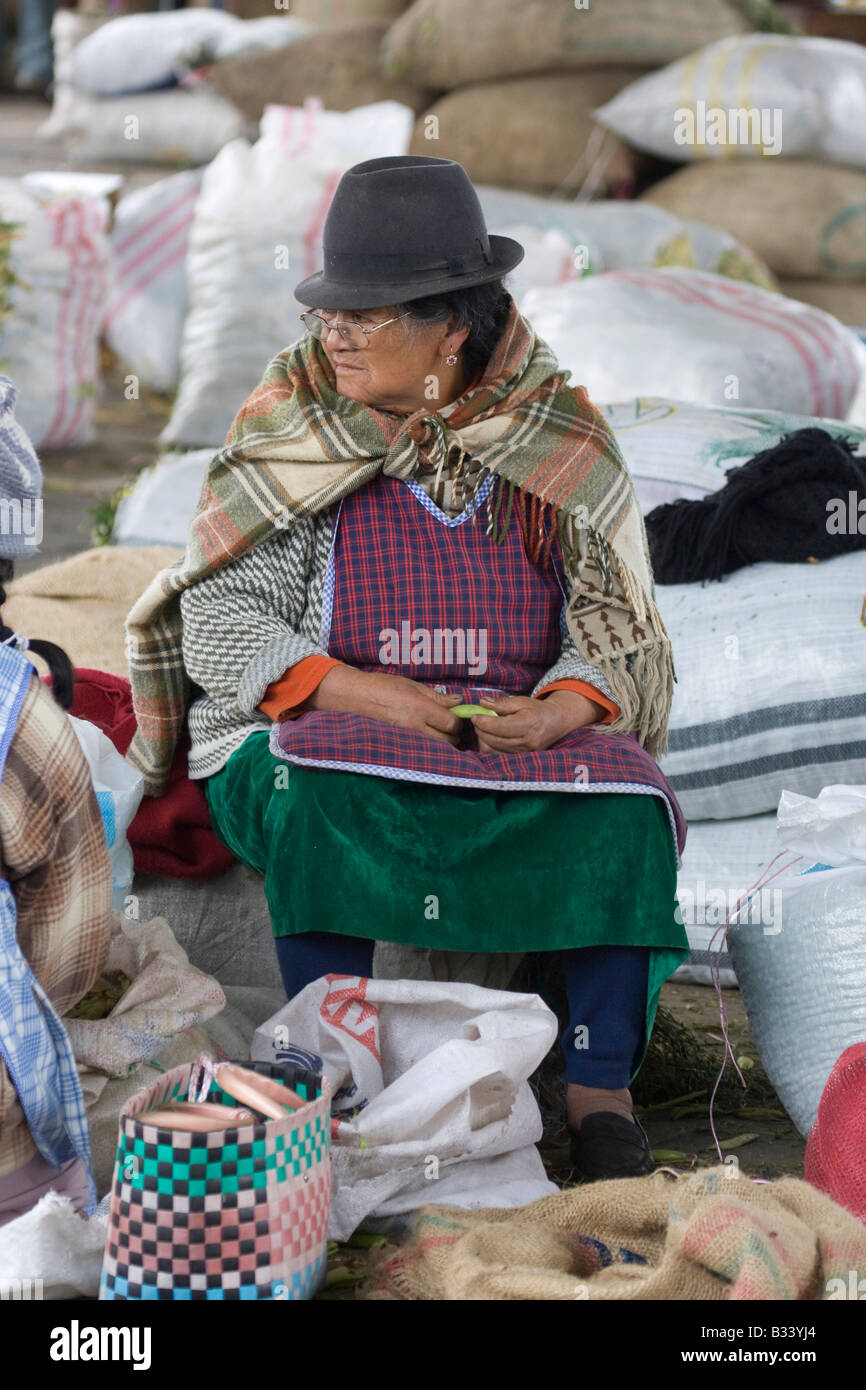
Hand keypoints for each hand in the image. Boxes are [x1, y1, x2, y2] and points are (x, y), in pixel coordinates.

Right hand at [303, 666, 461, 746]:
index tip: (457, 715)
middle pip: (448, 741)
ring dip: (442, 742)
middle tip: (450, 725)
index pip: (451, 723)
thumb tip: (458, 701)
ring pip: (436, 749)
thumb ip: (436, 697)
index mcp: (420, 708)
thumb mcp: (412, 686)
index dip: (458, 721)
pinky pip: (422, 750)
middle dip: (454, 735)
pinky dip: (428, 746)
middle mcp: (415, 726)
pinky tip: (426, 736)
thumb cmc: (383, 686)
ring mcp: (407, 738)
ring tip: (438, 731)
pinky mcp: (400, 745)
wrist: (356, 697)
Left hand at [470, 689, 603, 753]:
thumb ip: (501, 703)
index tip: (475, 715)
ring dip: (484, 738)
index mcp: (529, 723)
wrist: (555, 723)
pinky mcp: (521, 758)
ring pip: (494, 749)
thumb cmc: (536, 710)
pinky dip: (490, 746)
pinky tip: (491, 736)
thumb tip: (482, 703)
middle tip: (477, 720)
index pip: (499, 727)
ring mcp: (525, 752)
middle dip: (481, 729)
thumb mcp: (521, 701)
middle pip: (494, 739)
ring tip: (485, 727)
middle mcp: (528, 741)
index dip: (483, 722)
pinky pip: (498, 754)